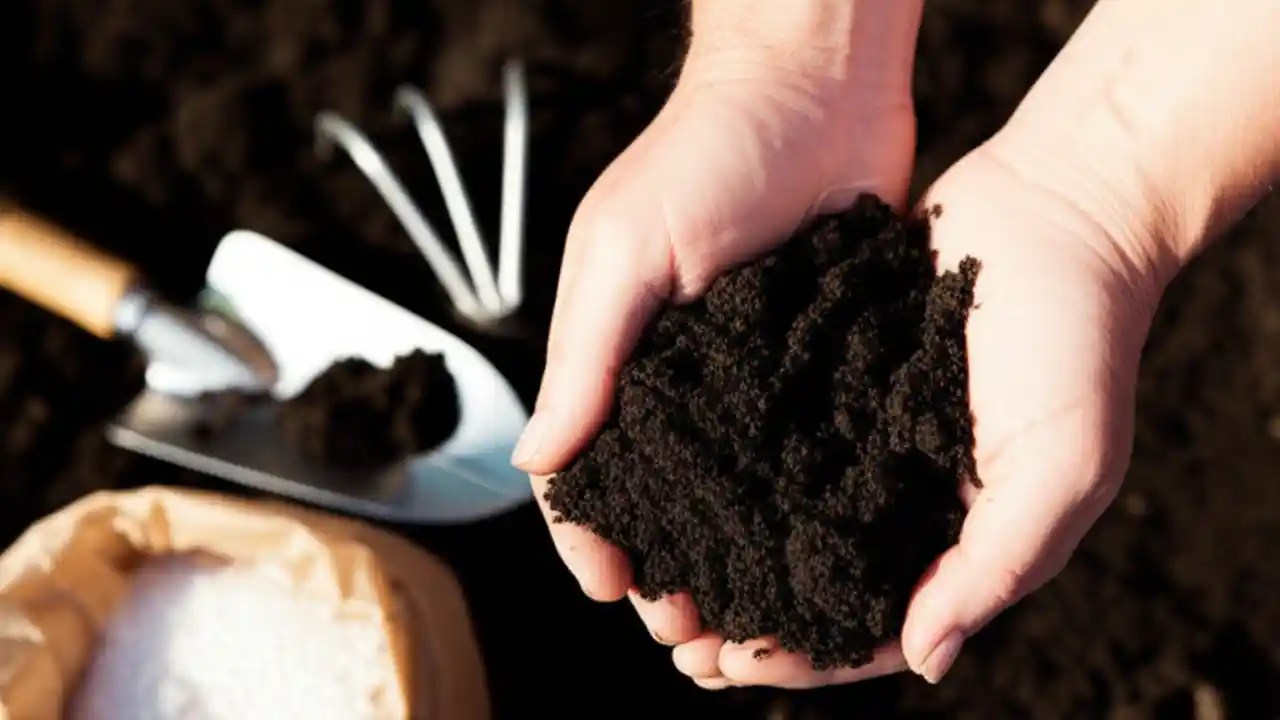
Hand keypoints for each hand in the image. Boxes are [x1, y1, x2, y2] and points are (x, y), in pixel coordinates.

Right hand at [511, 6, 921, 689]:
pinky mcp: (812, 370)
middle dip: (663, 565)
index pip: (584, 465)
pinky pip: (796, 454)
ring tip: (749, 614)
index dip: (587, 534)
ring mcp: (748, 380)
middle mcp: (679, 378)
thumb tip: (537, 460)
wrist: (819, 88)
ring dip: (729, 555)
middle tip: (687, 630)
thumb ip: (586, 354)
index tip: (610, 589)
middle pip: (658, 497)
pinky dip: (791, 507)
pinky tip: (810, 551)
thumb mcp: (628, 247)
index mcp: (618, 353)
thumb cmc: (710, 149)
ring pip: (728, 492)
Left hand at [667, 133, 1169, 689]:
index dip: (808, 658)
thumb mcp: (1062, 466)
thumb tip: (925, 662)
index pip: (877, 625)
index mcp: (960, 534)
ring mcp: (869, 437)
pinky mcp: (839, 378)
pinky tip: (681, 476)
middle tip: (676, 637)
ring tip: (665, 571)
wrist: (1059, 205)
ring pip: (789, 514)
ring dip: (733, 547)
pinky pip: (779, 435)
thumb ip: (996, 566)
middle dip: (752, 616)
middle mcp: (905, 496)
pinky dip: (736, 465)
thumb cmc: (1077, 340)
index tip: (730, 665)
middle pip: (819, 579)